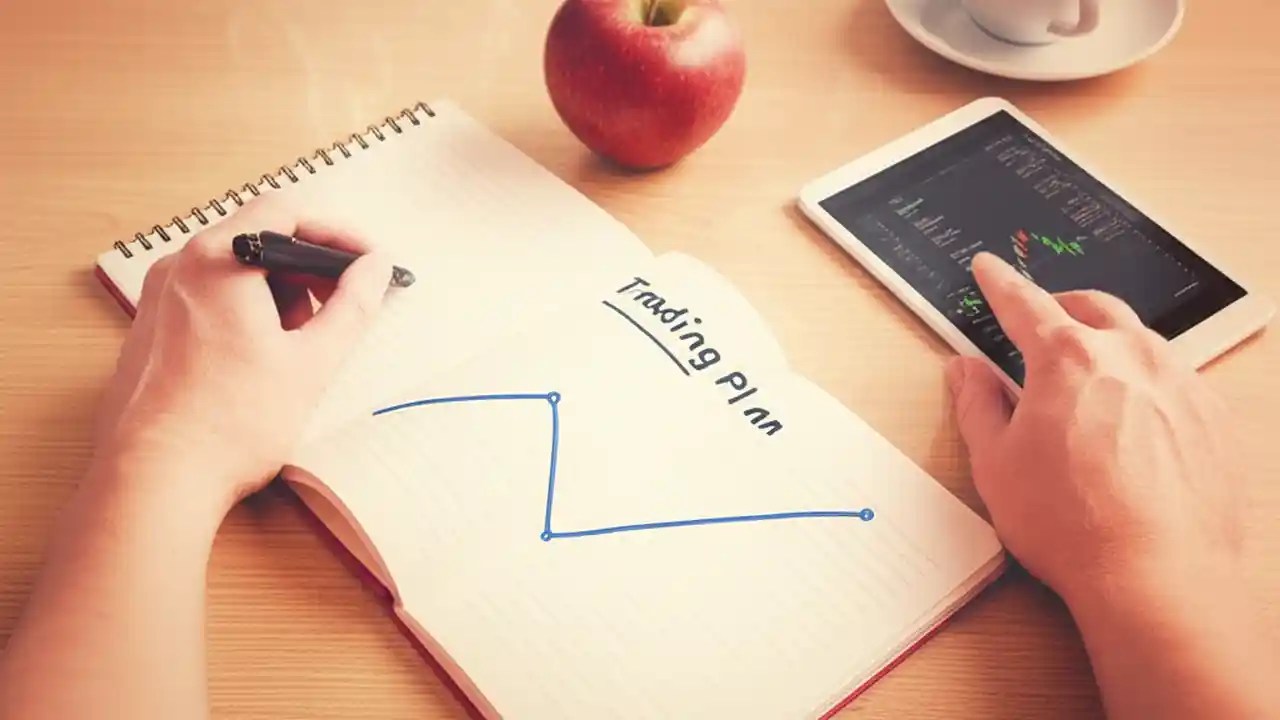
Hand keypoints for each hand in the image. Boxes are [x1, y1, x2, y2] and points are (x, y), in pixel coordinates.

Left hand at [93, 196, 391, 509]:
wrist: (155, 479)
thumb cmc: (231, 421)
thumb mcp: (312, 362)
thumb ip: (352, 306)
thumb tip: (375, 268)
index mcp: (219, 260)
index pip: (285, 211)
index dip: (336, 233)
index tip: (368, 263)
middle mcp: (179, 268)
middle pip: (258, 240)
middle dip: (309, 269)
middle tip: (343, 308)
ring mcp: (159, 299)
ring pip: (234, 273)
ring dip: (279, 295)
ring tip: (301, 347)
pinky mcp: (151, 332)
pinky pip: (209, 300)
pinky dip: (247, 314)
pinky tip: (264, 362)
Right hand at [945, 253, 1240, 609]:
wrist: (1159, 578)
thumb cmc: (1072, 524)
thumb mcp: (996, 464)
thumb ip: (978, 405)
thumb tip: (966, 369)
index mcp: (1067, 358)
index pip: (1024, 304)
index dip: (1000, 284)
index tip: (989, 268)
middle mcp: (1131, 356)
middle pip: (1092, 307)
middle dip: (1062, 304)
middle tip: (1042, 318)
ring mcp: (1180, 384)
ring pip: (1140, 340)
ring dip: (1109, 343)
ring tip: (1090, 376)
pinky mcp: (1214, 419)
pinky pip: (1176, 381)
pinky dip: (1147, 385)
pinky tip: (1134, 422)